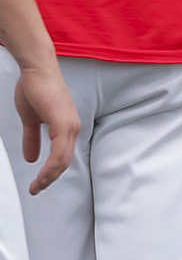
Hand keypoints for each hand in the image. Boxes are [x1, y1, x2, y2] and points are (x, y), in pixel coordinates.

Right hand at [15, 63, 77, 194]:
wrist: (37, 70)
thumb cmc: (36, 89)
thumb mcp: (31, 120)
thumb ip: (32, 139)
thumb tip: (32, 157)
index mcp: (66, 128)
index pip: (62, 157)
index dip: (51, 173)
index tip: (39, 184)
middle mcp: (72, 128)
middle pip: (65, 162)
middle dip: (50, 179)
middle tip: (36, 189)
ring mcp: (69, 125)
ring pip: (63, 159)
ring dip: (49, 176)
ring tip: (37, 186)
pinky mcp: (62, 122)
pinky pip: (59, 150)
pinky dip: (51, 165)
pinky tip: (42, 173)